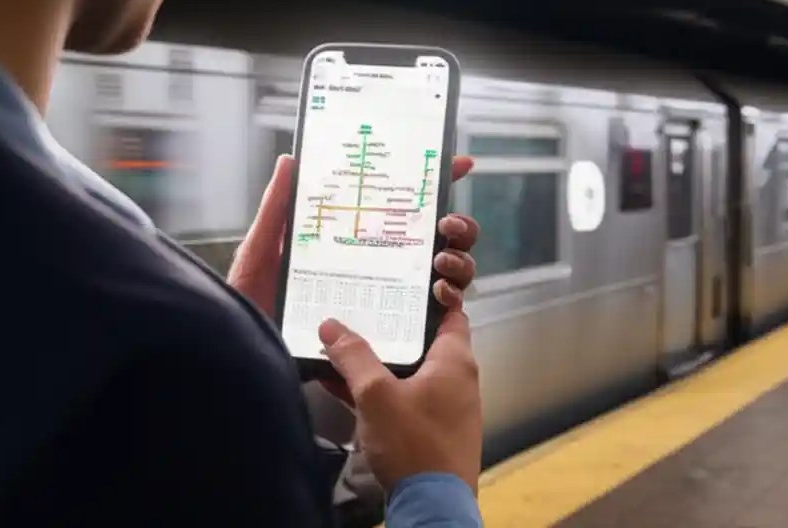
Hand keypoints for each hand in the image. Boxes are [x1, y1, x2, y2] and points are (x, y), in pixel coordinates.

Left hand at [228, 155, 479, 316]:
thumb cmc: (252, 308)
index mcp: (353, 244)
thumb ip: (276, 209)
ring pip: (449, 275)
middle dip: (460, 228)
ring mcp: (390, 301)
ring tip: (441, 261)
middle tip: (446, 225)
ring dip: (459, 262)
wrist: (254, 364)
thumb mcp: (261, 253)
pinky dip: (451, 300)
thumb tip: (291, 160)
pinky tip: (441, 293)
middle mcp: (379, 271)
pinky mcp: (394, 335)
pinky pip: (438, 316)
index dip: (432, 187)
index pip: (399, 210)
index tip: (459, 165)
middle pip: (439, 241)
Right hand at [319, 311, 481, 494]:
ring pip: (408, 371)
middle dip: (390, 328)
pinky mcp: (430, 429)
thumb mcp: (376, 395)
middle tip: (358, 309)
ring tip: (340, 345)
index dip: (428, 295)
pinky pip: (402, 397)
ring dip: (378, 362)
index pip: (450, 312)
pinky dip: (378, 390)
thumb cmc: (415, 444)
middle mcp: (456, 378)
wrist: (433, 505)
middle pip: (423, 340)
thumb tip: (331, 326)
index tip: (399, 281)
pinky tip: (341, 385)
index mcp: (455, 360)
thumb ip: (354, 357)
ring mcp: (444, 405)